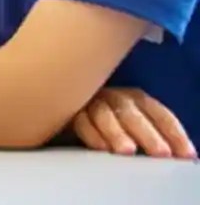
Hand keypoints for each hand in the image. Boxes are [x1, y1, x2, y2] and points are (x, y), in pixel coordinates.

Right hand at [72, 88, 195, 158]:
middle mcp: (114, 97)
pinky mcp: (68, 110)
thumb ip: (150, 132)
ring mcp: (90, 101)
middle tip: (160, 153)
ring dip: (117, 132)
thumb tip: (179, 154)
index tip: (187, 155)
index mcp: (134, 98)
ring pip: (105, 114)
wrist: (65, 104)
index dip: (175, 134)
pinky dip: (91, 133)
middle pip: (132, 113)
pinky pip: (80, 120)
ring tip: (128, 151)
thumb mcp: (130, 123)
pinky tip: (100, 147)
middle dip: (148, 134)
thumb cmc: (103, 120)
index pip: (159, 114)